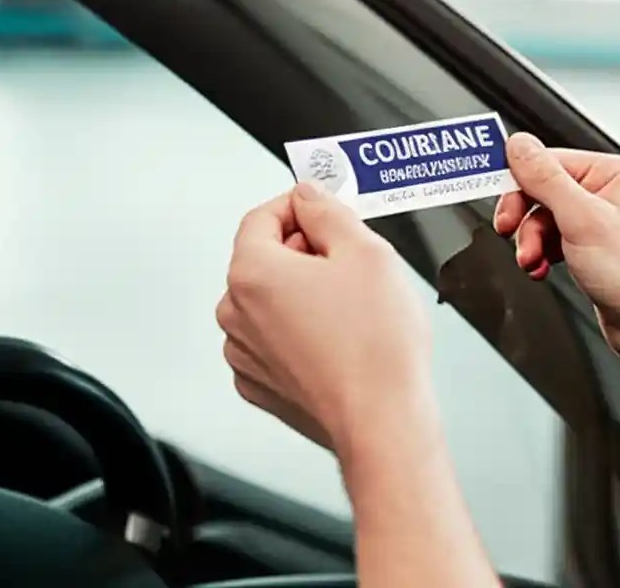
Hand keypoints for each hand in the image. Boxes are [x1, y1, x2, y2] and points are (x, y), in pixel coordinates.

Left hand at [216, 182, 434, 456]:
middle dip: (306, 253)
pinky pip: (276, 341)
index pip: (261, 216)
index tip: (325, 210)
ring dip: (304, 294)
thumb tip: (309, 196)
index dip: (300, 206)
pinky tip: (340, 341)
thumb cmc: (377, 347)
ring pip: (271, 302)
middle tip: (351, 263)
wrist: (383, 422)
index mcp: (251, 273)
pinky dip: (302, 333)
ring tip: (352, 309)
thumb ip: (328, 211)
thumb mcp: (365, 251)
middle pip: (265, 259)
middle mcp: (236, 314)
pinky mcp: (262, 386)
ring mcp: (245, 355)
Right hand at [494, 133, 619, 363]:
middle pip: (546, 191)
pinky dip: (544, 254)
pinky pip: (558, 241)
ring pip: (548, 219)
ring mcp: (606, 222)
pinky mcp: (598, 249)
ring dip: (532, 241)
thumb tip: (519, 145)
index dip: (521, 183)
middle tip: (510, 233)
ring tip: (533, 262)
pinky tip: (543, 269)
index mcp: (619, 173)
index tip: (501, 203)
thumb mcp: (582, 219)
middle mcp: (615, 193)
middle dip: (526, 219)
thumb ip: (545, 179)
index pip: (552, 162)